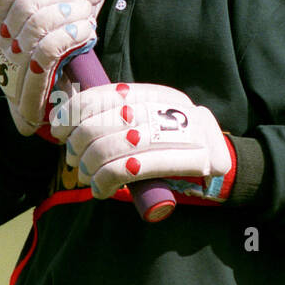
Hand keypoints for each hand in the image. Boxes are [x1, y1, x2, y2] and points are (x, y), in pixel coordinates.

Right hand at [0, 0, 115, 135]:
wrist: (62, 121)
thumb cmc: (67, 69)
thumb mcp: (74, 24)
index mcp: (2, 28)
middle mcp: (1, 50)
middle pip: (23, 6)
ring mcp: (12, 73)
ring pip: (36, 27)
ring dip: (69, 14)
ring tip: (86, 17)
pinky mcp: (28, 94)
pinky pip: (46, 53)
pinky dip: (69, 36)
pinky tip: (85, 34)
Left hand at [49, 81, 235, 200]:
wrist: (226, 166)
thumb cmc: (178, 148)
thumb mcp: (152, 124)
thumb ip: (122, 120)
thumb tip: (72, 124)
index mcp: (155, 95)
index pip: (104, 94)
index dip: (73, 111)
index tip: (59, 128)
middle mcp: (166, 109)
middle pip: (102, 122)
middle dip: (78, 143)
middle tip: (74, 159)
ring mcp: (176, 135)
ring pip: (110, 147)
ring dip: (89, 166)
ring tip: (88, 177)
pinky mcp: (183, 163)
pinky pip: (127, 170)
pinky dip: (105, 182)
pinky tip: (101, 189)